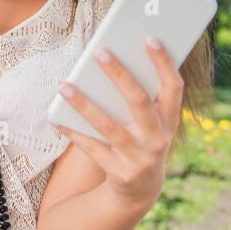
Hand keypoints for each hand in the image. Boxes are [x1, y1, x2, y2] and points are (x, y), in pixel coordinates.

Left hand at [53, 38, 183, 211]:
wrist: (141, 191)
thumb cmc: (142, 141)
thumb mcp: (153, 123)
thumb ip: (143, 98)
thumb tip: (113, 60)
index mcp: (170, 121)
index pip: (174, 87)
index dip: (164, 63)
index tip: (150, 38)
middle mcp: (159, 139)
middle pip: (138, 101)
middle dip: (119, 75)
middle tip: (100, 52)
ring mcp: (140, 158)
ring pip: (108, 126)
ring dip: (84, 104)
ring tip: (65, 86)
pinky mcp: (119, 173)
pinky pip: (91, 148)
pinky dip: (73, 131)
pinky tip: (56, 117)